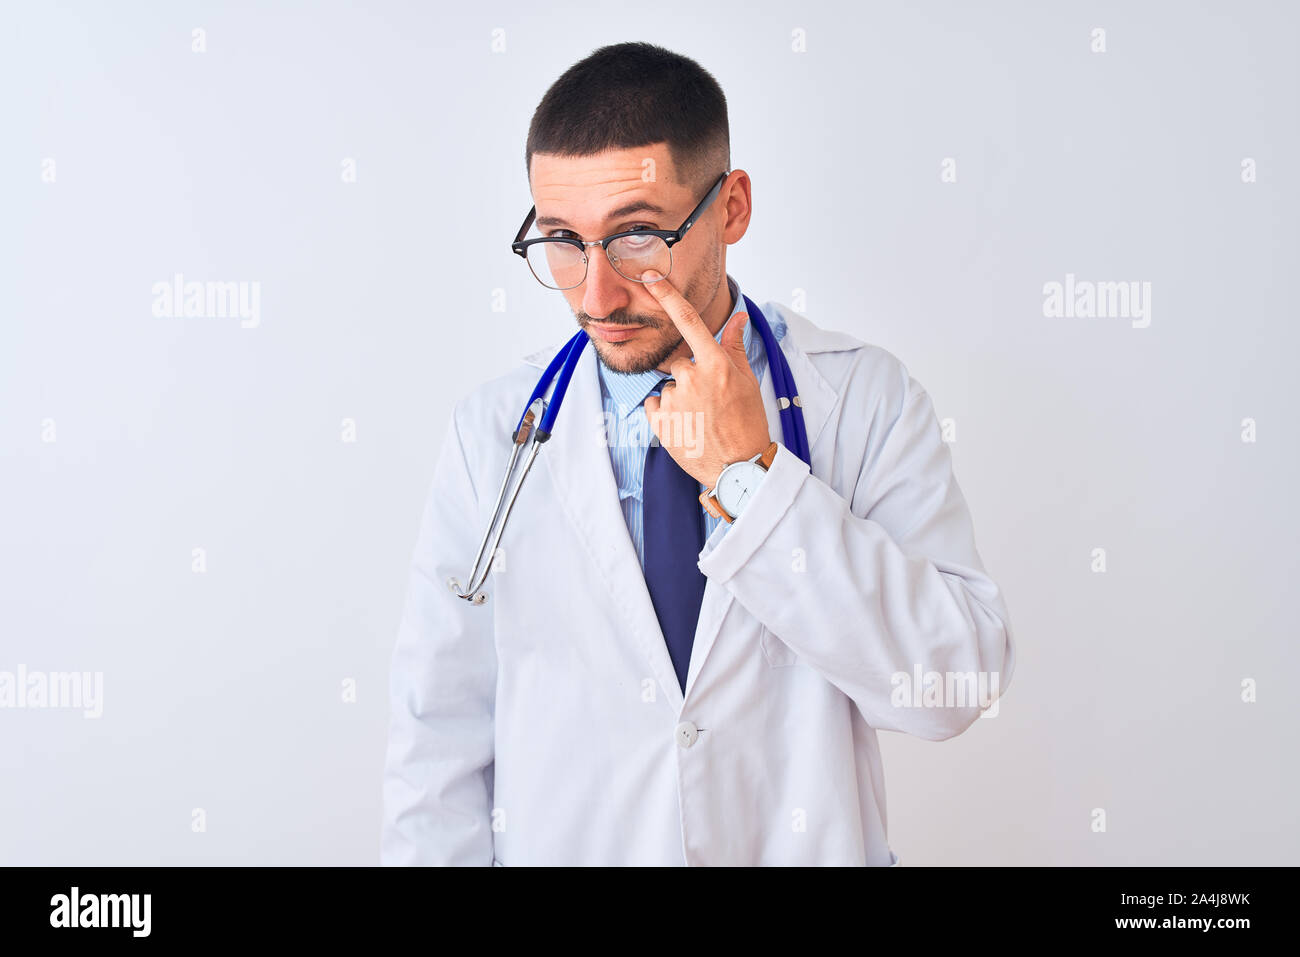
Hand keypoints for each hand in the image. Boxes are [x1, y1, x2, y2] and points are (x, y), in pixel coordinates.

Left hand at [640, 270, 771, 487]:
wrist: (737, 468)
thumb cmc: (746, 423)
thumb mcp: (747, 381)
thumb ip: (735, 346)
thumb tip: (737, 316)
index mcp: (715, 365)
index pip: (688, 320)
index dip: (667, 295)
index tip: (650, 277)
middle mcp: (691, 378)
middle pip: (680, 362)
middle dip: (691, 376)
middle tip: (711, 400)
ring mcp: (674, 400)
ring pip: (670, 385)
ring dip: (681, 396)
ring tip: (701, 418)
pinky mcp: (660, 422)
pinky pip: (656, 403)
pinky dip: (667, 411)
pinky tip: (686, 425)